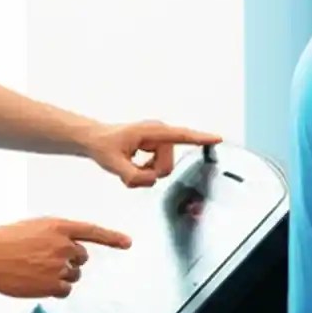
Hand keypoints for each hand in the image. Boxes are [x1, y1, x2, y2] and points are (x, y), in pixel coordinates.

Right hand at [0, 217, 131, 297]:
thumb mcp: (33, 226)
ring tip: (36, 271)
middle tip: (45, 260)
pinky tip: (37, 283)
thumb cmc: (3, 240)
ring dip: (61, 275)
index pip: (93, 231)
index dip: (112, 237)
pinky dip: (55, 289)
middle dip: (69, 260)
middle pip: (82, 257)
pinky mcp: (52, 285)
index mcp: (59, 226)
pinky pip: (65, 290)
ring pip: (74, 275)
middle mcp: (63, 245)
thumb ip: (54, 234)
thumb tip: (67, 247)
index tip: (127, 243)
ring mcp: (59, 266)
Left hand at [85, 121, 221, 187]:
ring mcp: (158, 141)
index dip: (200, 138)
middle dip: (149, 174)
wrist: (94, 140)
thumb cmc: (102, 145)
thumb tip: (150, 181)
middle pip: (167, 166)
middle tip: (129, 172)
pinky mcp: (155, 148)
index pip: (181, 136)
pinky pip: (158, 169)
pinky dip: (144, 173)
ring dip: (145, 174)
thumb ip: (132, 176)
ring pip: (163, 170)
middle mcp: (159, 134)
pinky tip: (131, 167)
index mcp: (152, 131)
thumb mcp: (113, 164)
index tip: (217, 138)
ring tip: (128, 168)